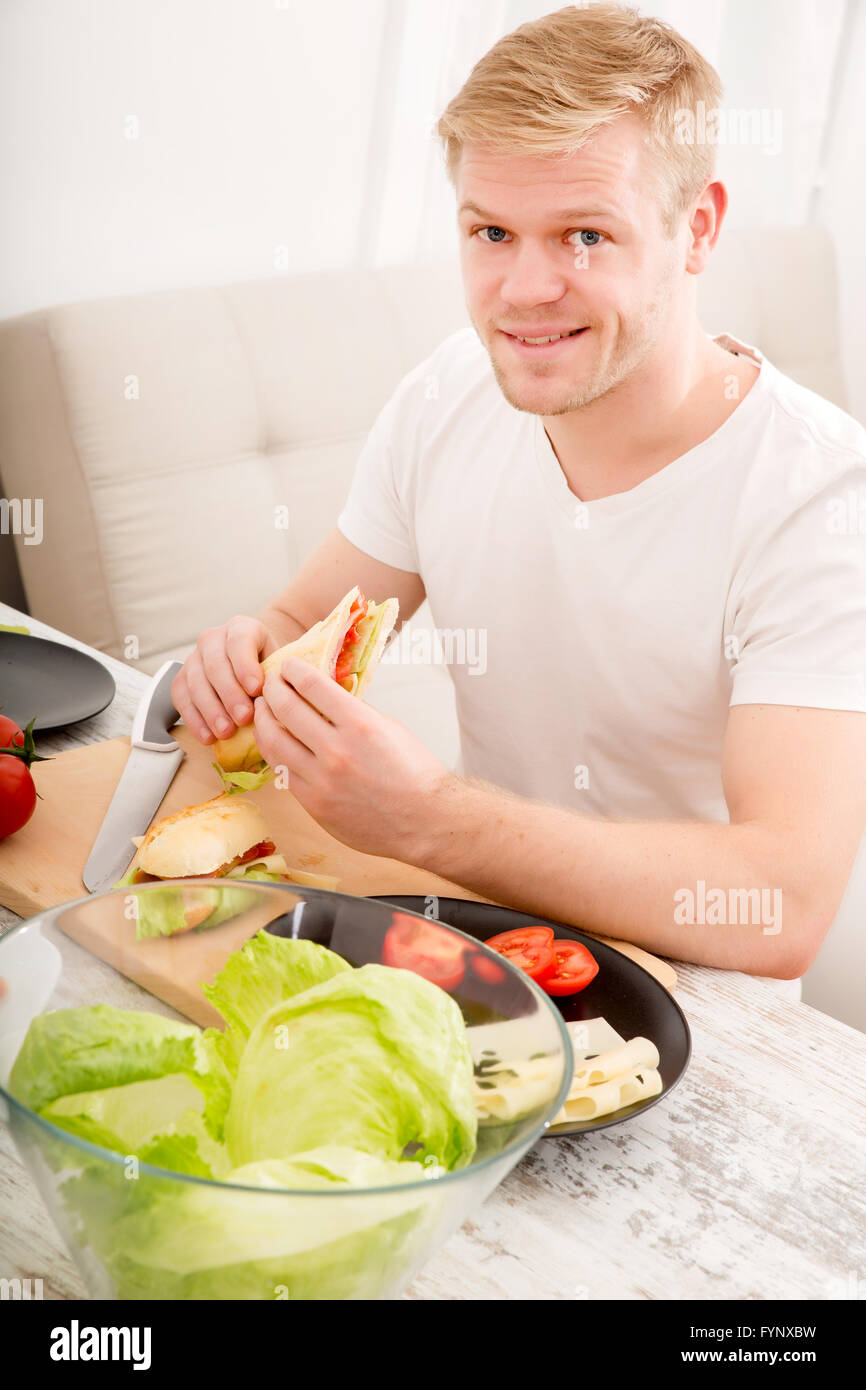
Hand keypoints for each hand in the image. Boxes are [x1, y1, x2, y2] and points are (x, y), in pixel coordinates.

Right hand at [171, 616, 278, 743]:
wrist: (252, 666)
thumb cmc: (268, 667)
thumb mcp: (279, 664)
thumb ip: (278, 676)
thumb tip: (282, 698)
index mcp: (241, 627)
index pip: (239, 641)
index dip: (245, 666)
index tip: (256, 689)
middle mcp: (213, 638)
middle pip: (216, 665)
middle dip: (230, 694)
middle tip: (244, 718)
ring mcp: (194, 658)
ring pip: (196, 683)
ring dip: (211, 711)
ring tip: (227, 732)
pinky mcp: (181, 679)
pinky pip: (181, 699)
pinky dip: (194, 719)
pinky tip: (208, 736)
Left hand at [253, 656, 452, 859]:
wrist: (424, 821)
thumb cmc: (414, 773)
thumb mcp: (389, 728)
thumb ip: (355, 711)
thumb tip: (326, 695)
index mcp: (360, 725)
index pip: (312, 685)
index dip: (293, 670)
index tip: (288, 666)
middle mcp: (337, 751)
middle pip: (285, 708)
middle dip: (272, 689)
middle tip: (269, 683)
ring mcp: (322, 780)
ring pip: (273, 741)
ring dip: (262, 720)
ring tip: (261, 711)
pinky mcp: (314, 804)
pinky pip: (281, 771)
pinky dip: (273, 752)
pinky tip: (273, 742)